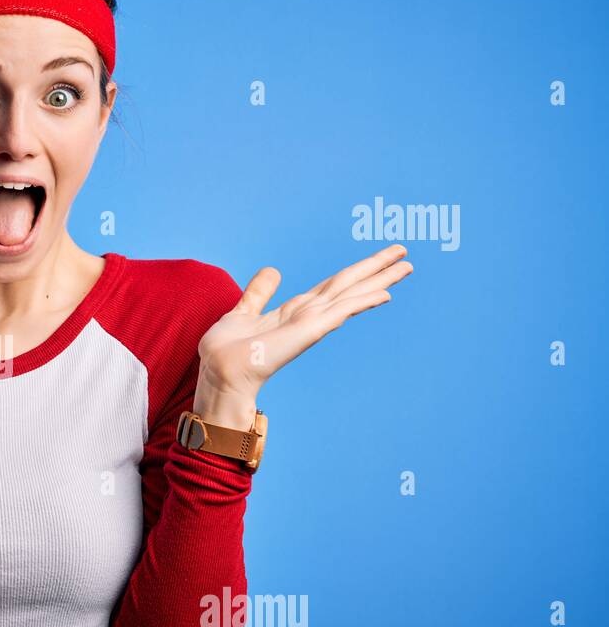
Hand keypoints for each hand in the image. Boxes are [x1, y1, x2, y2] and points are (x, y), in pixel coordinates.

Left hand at [193, 244, 413, 425]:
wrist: (220, 372)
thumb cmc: (226, 350)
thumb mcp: (243, 312)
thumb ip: (259, 293)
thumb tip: (273, 271)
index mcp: (294, 310)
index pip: (332, 285)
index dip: (356, 271)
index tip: (380, 258)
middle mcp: (307, 315)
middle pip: (348, 286)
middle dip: (376, 270)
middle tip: (404, 254)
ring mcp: (310, 323)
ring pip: (351, 294)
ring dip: (378, 279)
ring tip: (407, 266)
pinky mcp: (307, 331)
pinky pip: (340, 312)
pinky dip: (362, 302)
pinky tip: (384, 293)